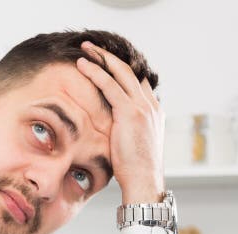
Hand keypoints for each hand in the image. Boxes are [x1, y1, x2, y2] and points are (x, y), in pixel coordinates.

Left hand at [76, 41, 164, 203]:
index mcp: (153, 112)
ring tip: (86, 49)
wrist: (144, 181)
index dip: (123, 71)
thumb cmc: (134, 171)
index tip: (107, 63)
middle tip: (95, 48)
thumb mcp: (131, 146)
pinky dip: (96, 72)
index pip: (139, 83)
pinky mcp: (130, 112)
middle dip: (112, 58)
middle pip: (131, 72)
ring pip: (120, 73)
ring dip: (102, 58)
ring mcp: (142, 107)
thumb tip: (108, 134)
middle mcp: (151, 105)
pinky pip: (110, 85)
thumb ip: (123, 132)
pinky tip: (83, 65)